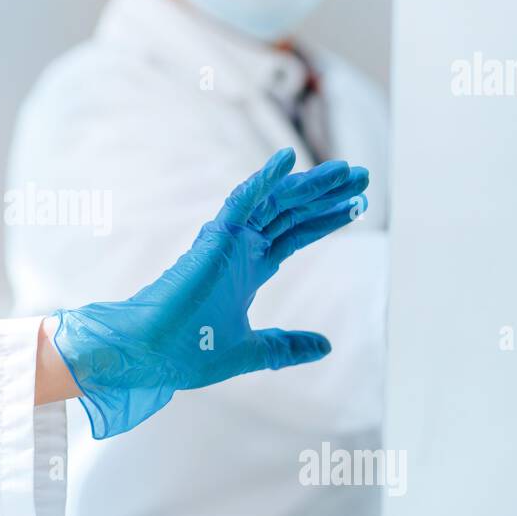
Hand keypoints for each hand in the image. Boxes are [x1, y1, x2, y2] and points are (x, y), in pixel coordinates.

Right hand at [52, 148, 368, 438]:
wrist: (154, 355)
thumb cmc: (190, 352)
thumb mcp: (253, 351)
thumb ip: (286, 346)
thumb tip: (325, 347)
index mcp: (248, 270)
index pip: (295, 235)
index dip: (326, 219)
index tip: (357, 207)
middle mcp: (241, 250)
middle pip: (293, 212)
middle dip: (328, 194)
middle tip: (362, 176)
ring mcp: (228, 241)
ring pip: (277, 202)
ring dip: (312, 184)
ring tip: (347, 170)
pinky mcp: (215, 238)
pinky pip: (243, 201)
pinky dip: (265, 180)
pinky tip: (288, 160)